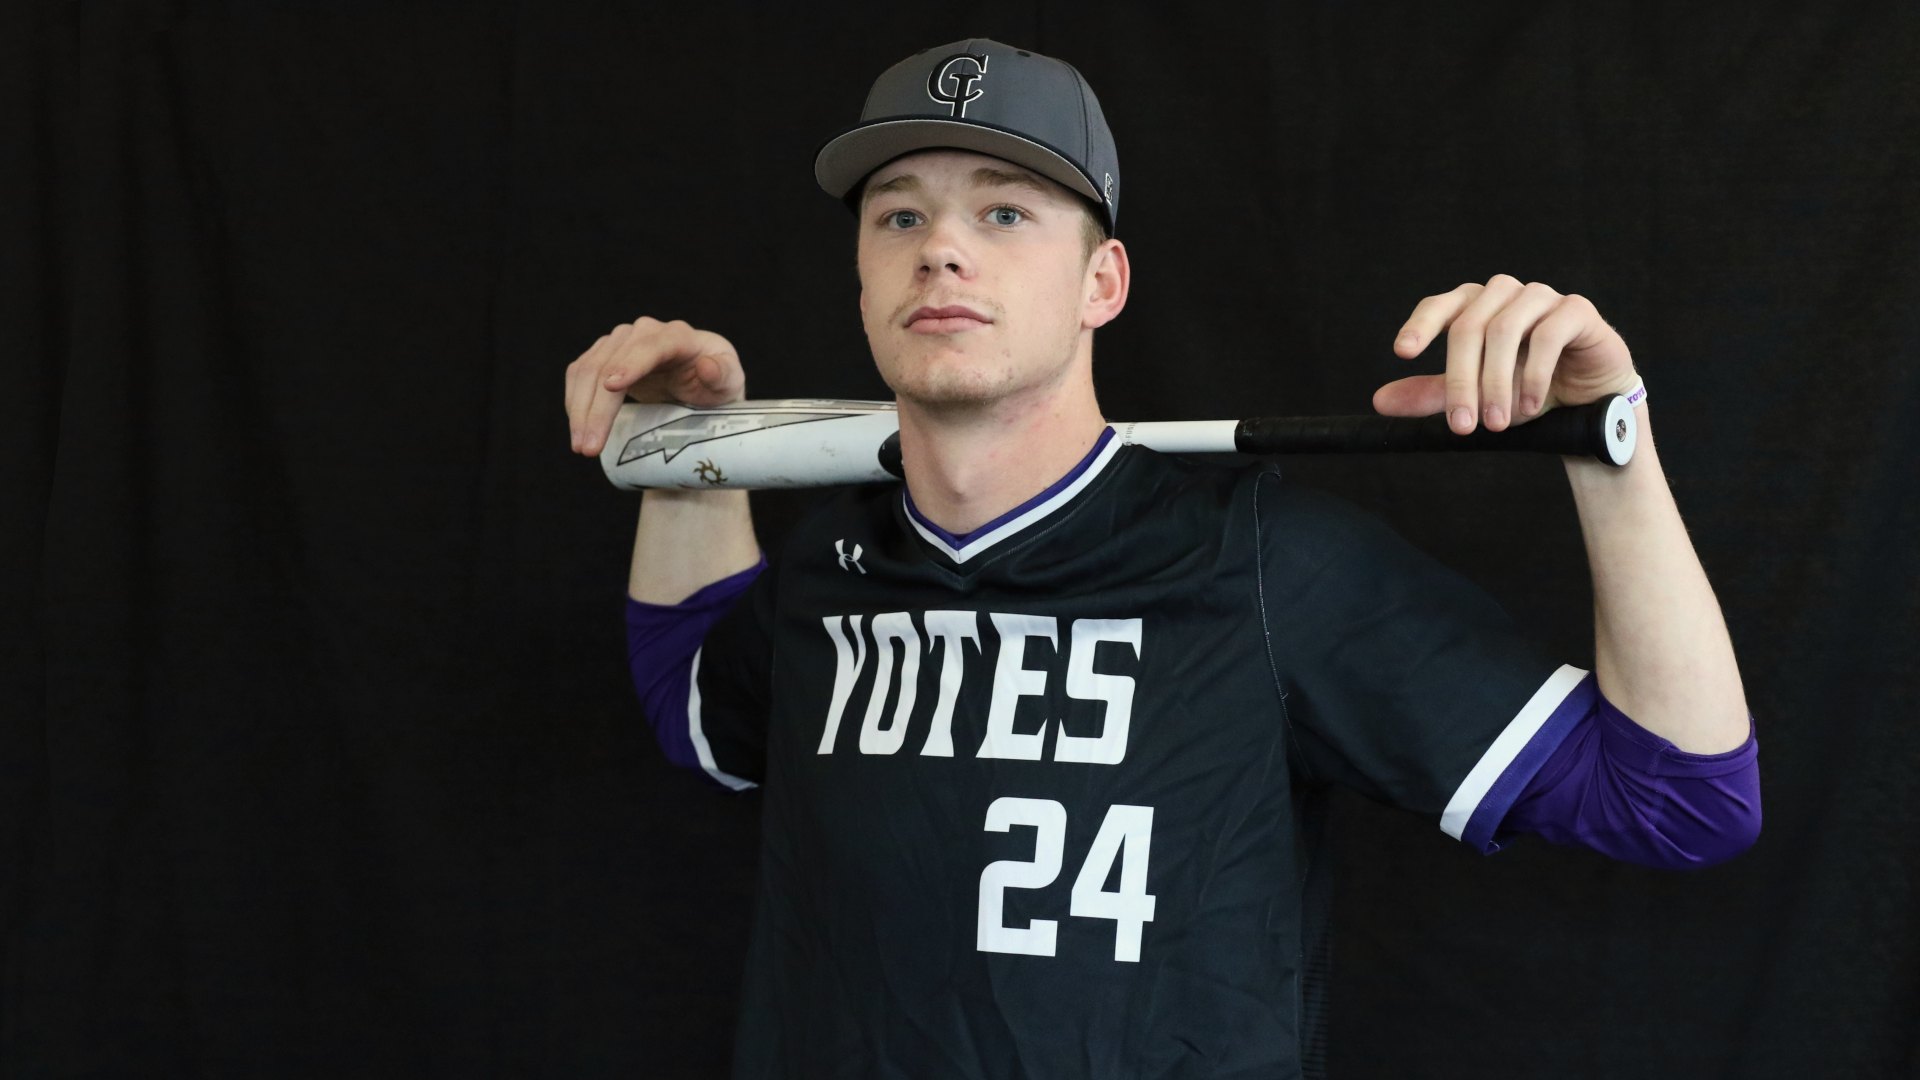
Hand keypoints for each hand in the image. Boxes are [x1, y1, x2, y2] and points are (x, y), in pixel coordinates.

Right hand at [565, 317, 744, 455]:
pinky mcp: (603, 355)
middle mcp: (644, 332)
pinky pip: (579, 375)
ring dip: (579, 409)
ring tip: (581, 446)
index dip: (631, 364)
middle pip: (611, 364)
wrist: (699, 383)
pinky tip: (578, 427)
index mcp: (678, 336)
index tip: (611, 386)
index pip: (651, 346)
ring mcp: (620, 341)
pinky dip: (575, 402)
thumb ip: (723, 374)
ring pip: (588, 370)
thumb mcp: (729, 381)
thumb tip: (707, 366)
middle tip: (589, 447)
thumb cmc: (716, 383)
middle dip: (597, 408)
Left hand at [1373, 275, 1639, 433]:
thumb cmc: (1525, 388)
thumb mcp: (1474, 395)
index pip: (1440, 306)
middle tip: (1462, 426)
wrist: (1586, 399)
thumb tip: (1380, 401)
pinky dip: (1534, 374)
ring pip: (1505, 329)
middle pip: (1469, 327)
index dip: (1420, 325)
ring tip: (1498, 422)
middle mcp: (1504, 294)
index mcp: (1474, 306)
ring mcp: (1540, 297)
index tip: (1402, 352)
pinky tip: (1529, 406)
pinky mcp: (1576, 309)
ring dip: (1497, 382)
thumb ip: (1432, 394)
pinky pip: (1548, 334)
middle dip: (1461, 381)